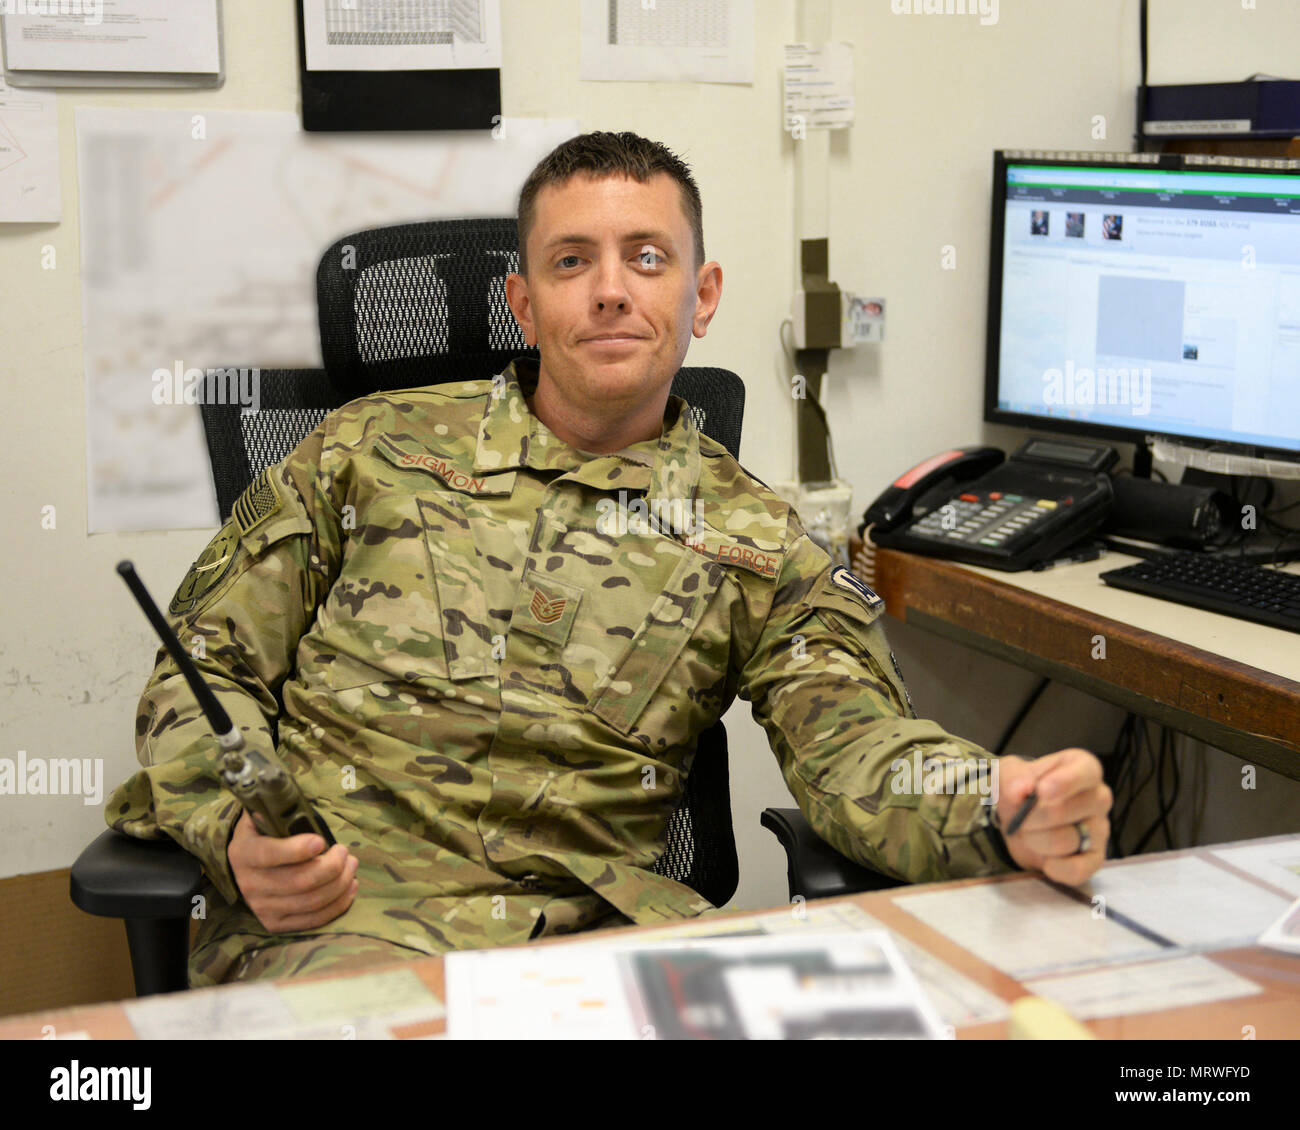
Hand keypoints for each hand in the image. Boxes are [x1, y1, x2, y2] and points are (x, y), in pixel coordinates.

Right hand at [227, 809, 358, 932]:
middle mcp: (249, 883)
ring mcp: (262, 908)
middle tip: (344, 851)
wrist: (247, 864)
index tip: (321, 841)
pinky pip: (313, 920)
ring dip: (340, 883)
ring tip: (351, 864)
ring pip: (311, 901)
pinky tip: (350, 886)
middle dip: (331, 866)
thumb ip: (280, 808)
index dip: (297, 849)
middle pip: (299, 882)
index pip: (269, 854)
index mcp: (244, 852)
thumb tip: (295, 800)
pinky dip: (338, 904)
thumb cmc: (267, 832)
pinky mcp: (276, 924)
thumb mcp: (265, 815)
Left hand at [994, 749, 1110, 884]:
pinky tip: (1045, 860)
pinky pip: (1078, 869)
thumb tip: (1021, 790)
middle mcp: (1098, 797)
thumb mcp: (1008, 775)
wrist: (1019, 819)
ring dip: (1035, 840)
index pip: (1086, 771)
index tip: (1041, 791)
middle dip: (1030, 817)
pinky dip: (1055, 868)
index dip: (1064, 782)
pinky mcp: (1095, 858)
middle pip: (1065, 810)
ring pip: (1065, 840)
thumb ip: (1012, 778)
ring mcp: (1100, 829)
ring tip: (1029, 833)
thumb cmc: (1021, 790)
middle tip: (1020, 817)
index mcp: (1082, 768)